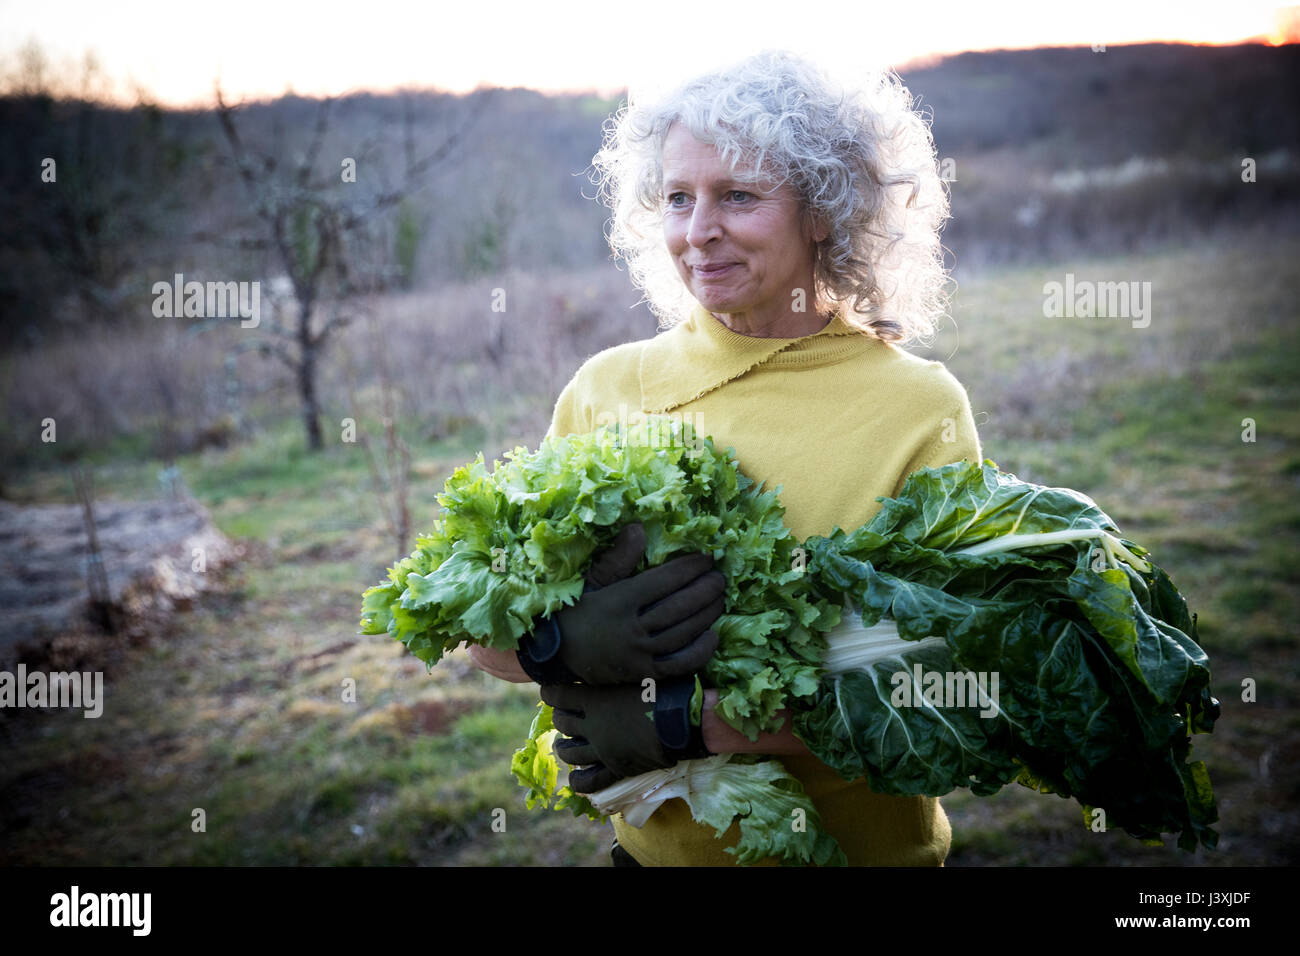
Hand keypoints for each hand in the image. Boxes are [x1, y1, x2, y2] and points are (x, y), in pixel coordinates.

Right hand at [525, 523, 724, 684]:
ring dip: (706, 615)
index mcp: (617, 601)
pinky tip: (712, 635)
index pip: (663, 581)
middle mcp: (629, 629)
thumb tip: (639, 528)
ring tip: (720, 599)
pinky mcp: (643, 676)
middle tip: (720, 578)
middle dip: (705, 590)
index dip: (689, 568)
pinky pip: (678, 665)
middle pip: (678, 607)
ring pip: (682, 634)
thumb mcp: (593, 581)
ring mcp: (638, 655)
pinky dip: (699, 652)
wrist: (558, 653)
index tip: (707, 559)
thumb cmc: (579, 611)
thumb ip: (617, 557)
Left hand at [543, 680, 707, 792]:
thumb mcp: (637, 671)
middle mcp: (593, 724)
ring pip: (570, 752)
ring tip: (563, 744)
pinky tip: (575, 779)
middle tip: (561, 715)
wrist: (686, 719)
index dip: (550, 693)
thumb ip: (617, 673)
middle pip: (563, 722)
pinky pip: (591, 780)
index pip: (558, 695)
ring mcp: (603, 749)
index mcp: (595, 698)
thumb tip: (609, 663)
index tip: (548, 691)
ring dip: (563, 747)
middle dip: (559, 718)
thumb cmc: (665, 687)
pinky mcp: (617, 767)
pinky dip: (579, 781)